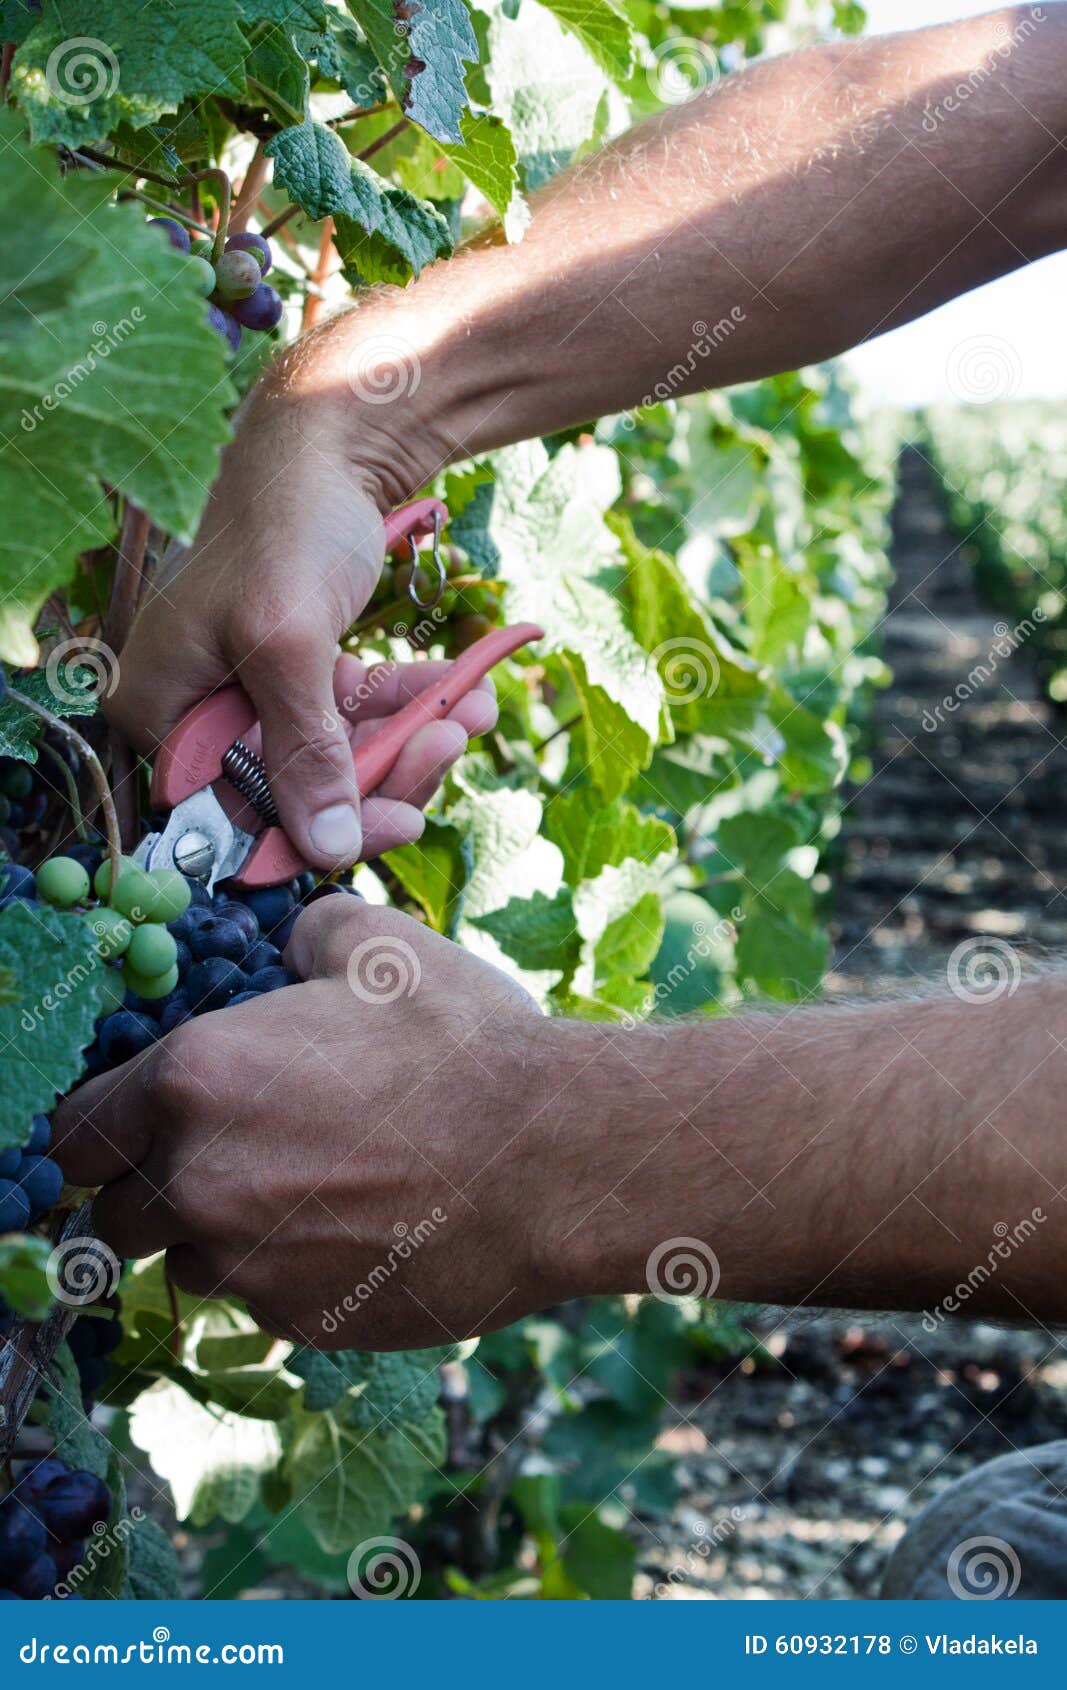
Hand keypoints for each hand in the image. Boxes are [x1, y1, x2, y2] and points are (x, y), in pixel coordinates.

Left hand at [53, 900, 582, 1350]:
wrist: (552, 1157)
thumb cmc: (462, 1043)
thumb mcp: (374, 945)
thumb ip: (298, 938)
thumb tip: (288, 952)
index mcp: (192, 1081)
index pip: (73, 1131)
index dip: (97, 1124)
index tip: (128, 1122)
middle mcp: (197, 1184)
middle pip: (113, 1215)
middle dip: (152, 1185)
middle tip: (225, 1152)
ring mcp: (247, 1265)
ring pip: (185, 1261)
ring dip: (217, 1233)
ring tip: (301, 1189)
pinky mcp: (301, 1322)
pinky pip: (260, 1298)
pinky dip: (285, 1269)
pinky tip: (354, 1226)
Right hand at [106, 349, 458, 868]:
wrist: (328, 442)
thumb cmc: (285, 526)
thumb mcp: (290, 644)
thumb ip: (306, 749)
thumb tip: (323, 850)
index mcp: (161, 709)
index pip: (229, 813)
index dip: (312, 831)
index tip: (398, 823)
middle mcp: (199, 713)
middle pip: (294, 794)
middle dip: (383, 776)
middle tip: (449, 748)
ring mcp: (253, 696)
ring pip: (340, 761)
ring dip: (411, 740)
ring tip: (471, 711)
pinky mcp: (303, 678)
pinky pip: (360, 719)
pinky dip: (412, 707)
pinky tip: (468, 690)